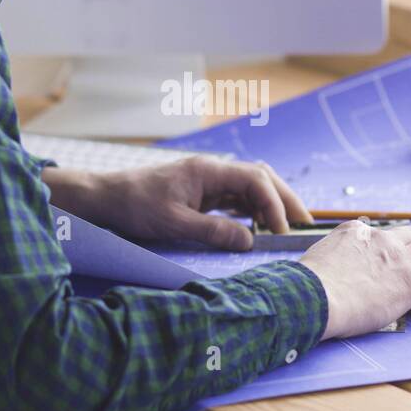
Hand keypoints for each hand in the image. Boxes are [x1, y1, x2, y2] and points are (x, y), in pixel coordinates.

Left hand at [43, 156, 312, 249]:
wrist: (105, 198)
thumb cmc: (134, 206)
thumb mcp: (173, 223)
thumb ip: (213, 231)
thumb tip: (250, 240)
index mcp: (207, 170)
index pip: (255, 179)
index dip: (275, 203)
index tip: (283, 230)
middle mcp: (212, 171)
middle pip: (260, 177)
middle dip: (284, 198)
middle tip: (305, 223)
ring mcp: (207, 180)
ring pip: (250, 186)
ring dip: (271, 204)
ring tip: (288, 227)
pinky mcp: (201, 193)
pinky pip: (236, 197)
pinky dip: (253, 210)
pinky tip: (260, 226)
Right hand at [299, 221, 410, 339]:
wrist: (313, 297)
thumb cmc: (307, 285)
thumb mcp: (318, 257)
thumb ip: (332, 257)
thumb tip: (331, 269)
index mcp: (357, 231)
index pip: (382, 234)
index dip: (383, 254)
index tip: (375, 273)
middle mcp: (382, 239)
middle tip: (405, 276)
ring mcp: (400, 260)